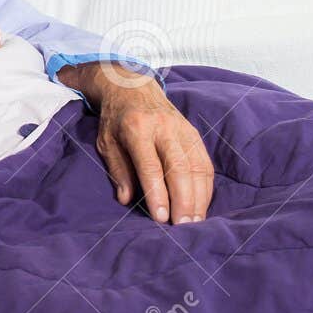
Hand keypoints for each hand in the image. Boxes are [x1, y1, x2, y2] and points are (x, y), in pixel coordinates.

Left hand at [94, 76, 213, 224]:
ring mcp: (182, 129)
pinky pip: (204, 162)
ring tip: (195, 221)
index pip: (150, 166)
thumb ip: (117, 170)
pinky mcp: (193, 132)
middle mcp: (163, 127)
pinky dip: (206, 186)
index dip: (157, 193)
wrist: (131, 86)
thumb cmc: (115, 119)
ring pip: (197, 166)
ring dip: (199, 197)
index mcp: (137, 128)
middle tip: (183, 226)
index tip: (161, 218)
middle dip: (183, 199)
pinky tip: (202, 204)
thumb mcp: (106, 142)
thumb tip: (126, 199)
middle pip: (179, 167)